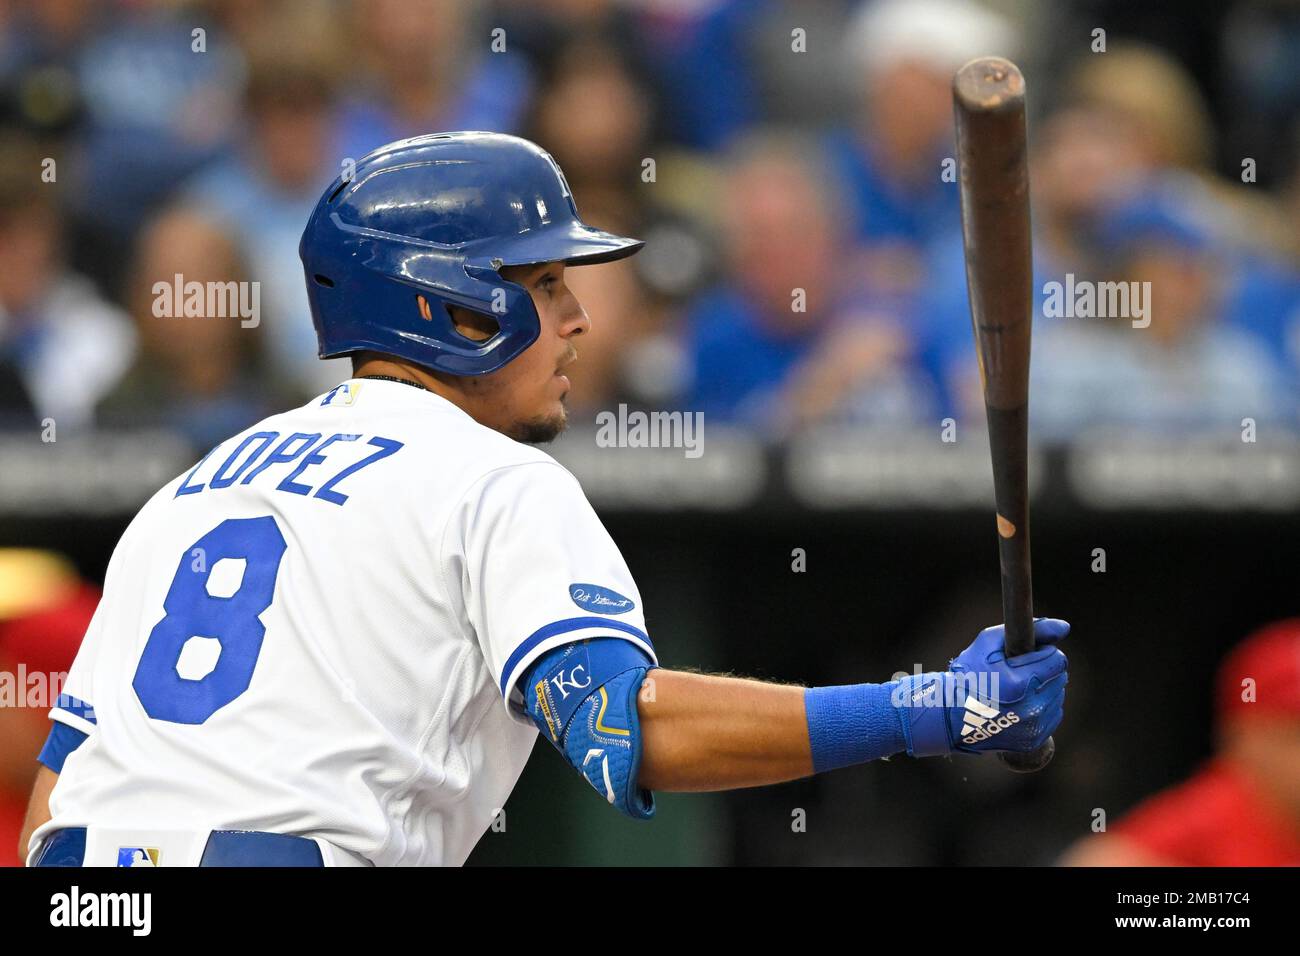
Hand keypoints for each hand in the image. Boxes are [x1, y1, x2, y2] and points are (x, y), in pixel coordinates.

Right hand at [891, 618, 1069, 757]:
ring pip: (1057, 696)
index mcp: (1022, 683)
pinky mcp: (1034, 739)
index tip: (1027, 655)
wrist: (950, 715)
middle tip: (1019, 672)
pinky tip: (1020, 705)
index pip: (1058, 660)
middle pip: (1060, 678)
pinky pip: (1052, 715)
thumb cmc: (967, 675)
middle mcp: (1033, 708)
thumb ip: (1031, 630)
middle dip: (1044, 670)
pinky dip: (1041, 707)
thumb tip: (1064, 626)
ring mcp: (1035, 727)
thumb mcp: (989, 643)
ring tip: (1018, 690)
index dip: (1042, 653)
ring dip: (1044, 689)